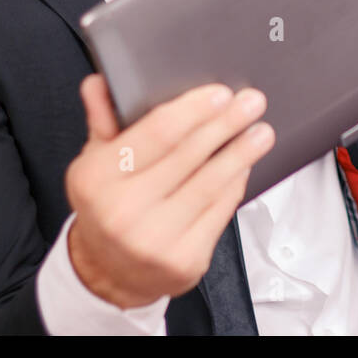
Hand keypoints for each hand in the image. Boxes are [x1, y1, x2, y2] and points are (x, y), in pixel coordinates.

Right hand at [64, 74, 274, 308]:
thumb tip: (100, 83)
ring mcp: (155, 239)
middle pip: (188, 155)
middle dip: (225, 124)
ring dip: (241, 153)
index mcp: (98, 178)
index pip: (155, 133)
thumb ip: (104, 120)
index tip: (220, 94)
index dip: (193, 110)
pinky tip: (245, 166)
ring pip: (210, 184)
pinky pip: (219, 211)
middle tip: (251, 103)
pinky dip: (236, 185)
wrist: (110, 273)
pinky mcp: (184, 259)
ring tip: (261, 132)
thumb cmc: (108, 208)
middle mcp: (123, 210)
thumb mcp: (96, 162)